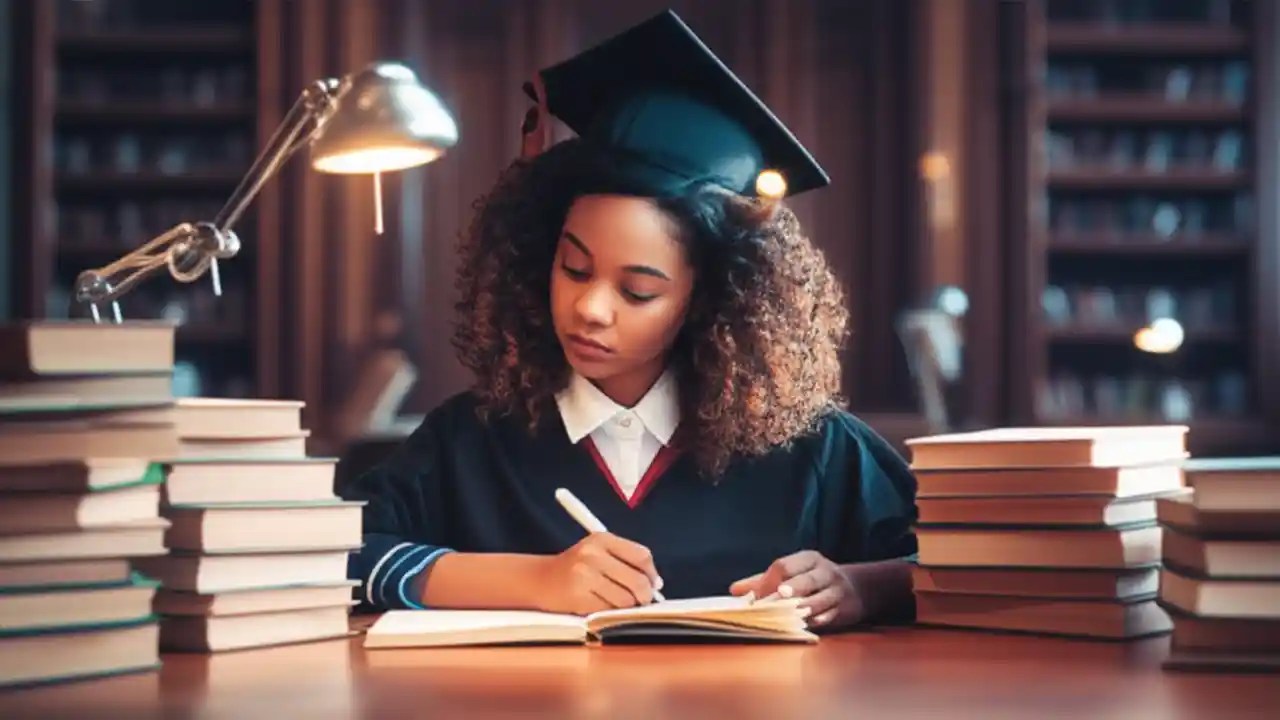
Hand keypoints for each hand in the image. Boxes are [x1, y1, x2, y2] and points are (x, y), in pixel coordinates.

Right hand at [535, 532, 661, 614]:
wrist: (539, 579)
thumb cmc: (575, 568)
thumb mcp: (598, 552)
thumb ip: (626, 561)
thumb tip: (655, 583)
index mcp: (602, 539)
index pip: (641, 556)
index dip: (652, 573)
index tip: (654, 583)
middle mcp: (593, 554)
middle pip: (637, 580)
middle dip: (645, 595)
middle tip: (642, 600)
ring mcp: (584, 576)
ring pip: (625, 599)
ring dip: (626, 606)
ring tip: (615, 600)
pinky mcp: (578, 596)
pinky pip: (609, 610)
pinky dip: (610, 612)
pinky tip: (600, 604)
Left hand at [729, 551, 864, 628]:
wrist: (856, 588)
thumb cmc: (812, 580)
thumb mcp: (791, 573)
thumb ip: (762, 581)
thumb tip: (734, 590)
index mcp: (808, 559)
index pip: (785, 565)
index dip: (769, 581)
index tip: (756, 597)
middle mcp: (824, 571)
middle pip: (805, 580)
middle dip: (791, 589)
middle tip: (778, 597)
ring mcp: (837, 590)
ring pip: (819, 600)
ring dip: (802, 609)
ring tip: (787, 616)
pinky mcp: (846, 608)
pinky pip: (830, 615)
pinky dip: (817, 621)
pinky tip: (806, 624)